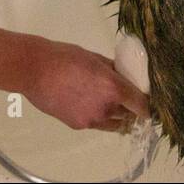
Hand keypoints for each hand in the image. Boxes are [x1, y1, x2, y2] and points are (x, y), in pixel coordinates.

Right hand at [24, 38, 151, 132]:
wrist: (35, 70)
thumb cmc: (65, 57)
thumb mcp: (94, 58)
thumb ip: (113, 69)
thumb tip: (124, 74)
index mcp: (113, 87)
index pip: (141, 105)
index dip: (147, 106)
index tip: (147, 102)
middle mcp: (106, 107)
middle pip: (129, 115)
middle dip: (130, 108)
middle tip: (126, 98)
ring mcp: (92, 119)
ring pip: (114, 124)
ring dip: (117, 116)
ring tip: (108, 103)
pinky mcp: (78, 125)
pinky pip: (96, 124)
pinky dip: (98, 117)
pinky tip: (88, 103)